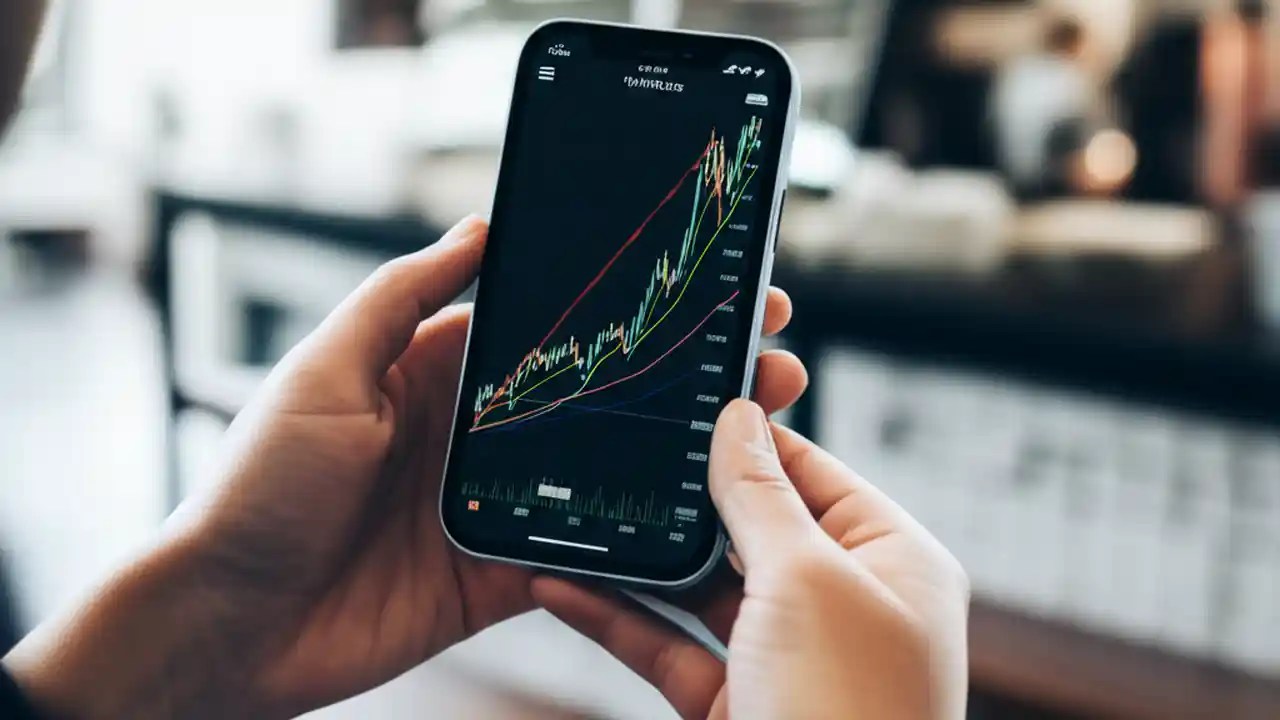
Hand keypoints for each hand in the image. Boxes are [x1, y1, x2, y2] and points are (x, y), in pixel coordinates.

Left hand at [3, 217, 809, 718]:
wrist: (227, 622)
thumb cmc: (257, 486)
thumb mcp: (325, 369)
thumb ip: (402, 297)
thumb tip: (479, 226)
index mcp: (436, 372)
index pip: (549, 324)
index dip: (619, 300)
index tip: (693, 280)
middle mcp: (475, 434)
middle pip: (597, 392)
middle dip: (679, 367)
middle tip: (762, 345)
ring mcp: (494, 504)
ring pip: (607, 467)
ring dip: (681, 445)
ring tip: (762, 415)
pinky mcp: (501, 575)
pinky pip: (584, 552)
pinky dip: (642, 537)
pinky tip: (708, 511)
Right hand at [534, 400, 969, 719]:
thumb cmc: (847, 710)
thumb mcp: (804, 580)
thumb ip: (761, 496)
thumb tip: (741, 417)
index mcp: (892, 560)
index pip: (814, 472)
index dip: (750, 438)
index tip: (682, 401)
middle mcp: (845, 604)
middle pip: (752, 527)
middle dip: (684, 499)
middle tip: (614, 449)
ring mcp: (790, 658)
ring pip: (703, 588)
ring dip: (641, 559)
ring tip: (576, 513)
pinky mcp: (738, 704)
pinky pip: (672, 647)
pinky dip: (619, 620)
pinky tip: (561, 587)